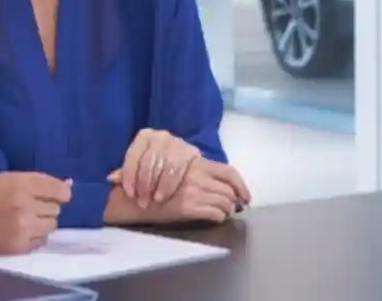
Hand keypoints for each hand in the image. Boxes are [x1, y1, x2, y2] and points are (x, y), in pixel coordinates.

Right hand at [0, 171, 71, 255]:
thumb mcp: (6, 179)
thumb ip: (36, 182)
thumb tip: (68, 186)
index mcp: (21, 184)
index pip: (59, 189)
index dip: (61, 192)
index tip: (57, 194)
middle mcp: (25, 206)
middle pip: (56, 208)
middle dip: (46, 206)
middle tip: (30, 206)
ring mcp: (22, 228)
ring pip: (52, 225)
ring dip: (43, 222)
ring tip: (26, 220)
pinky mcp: (18, 246)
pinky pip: (41, 241)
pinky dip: (35, 236)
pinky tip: (20, 231)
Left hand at [109, 129, 201, 206]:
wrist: (191, 170)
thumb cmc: (159, 167)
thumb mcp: (141, 169)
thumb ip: (127, 172)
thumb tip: (110, 178)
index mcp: (145, 136)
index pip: (134, 156)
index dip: (130, 176)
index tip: (130, 193)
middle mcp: (161, 136)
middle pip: (148, 162)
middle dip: (143, 185)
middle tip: (141, 202)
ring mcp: (176, 142)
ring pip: (161, 167)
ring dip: (154, 187)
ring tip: (152, 201)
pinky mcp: (190, 152)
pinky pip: (176, 171)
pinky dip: (166, 186)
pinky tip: (162, 197)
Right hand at [112, 157, 251, 223]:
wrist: (134, 195)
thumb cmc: (155, 182)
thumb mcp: (177, 169)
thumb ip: (197, 172)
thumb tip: (222, 184)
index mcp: (196, 163)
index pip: (229, 172)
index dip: (242, 185)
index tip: (246, 196)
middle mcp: (198, 176)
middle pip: (229, 190)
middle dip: (234, 200)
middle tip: (234, 206)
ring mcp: (193, 191)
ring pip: (224, 202)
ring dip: (226, 209)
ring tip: (223, 212)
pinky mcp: (188, 208)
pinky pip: (214, 214)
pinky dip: (218, 218)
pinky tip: (215, 219)